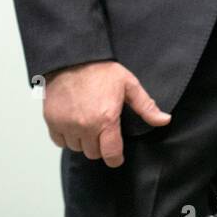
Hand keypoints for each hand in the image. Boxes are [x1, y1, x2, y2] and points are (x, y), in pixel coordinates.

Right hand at [43, 60, 170, 166]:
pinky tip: (73, 123)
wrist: (72, 58)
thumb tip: (164, 120)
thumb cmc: (100, 70)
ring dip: (83, 141)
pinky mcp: (51, 121)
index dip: (115, 158)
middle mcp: (85, 127)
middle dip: (100, 145)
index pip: (111, 154)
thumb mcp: (129, 85)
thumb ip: (146, 106)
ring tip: (87, 123)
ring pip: (76, 148)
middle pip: (94, 153)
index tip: (116, 156)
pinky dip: (66, 136)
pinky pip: (59, 141)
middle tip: (102, 129)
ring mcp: (66, 125)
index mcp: (106, 120)